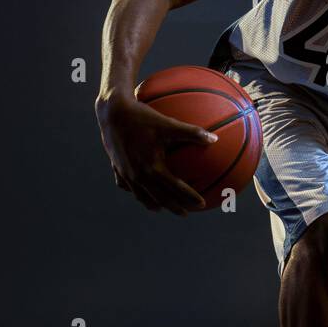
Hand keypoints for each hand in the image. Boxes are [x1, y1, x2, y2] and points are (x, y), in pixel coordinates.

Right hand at [95, 93, 216, 214]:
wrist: (112, 113)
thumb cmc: (142, 117)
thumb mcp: (169, 123)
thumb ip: (192, 132)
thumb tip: (214, 139)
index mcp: (153, 167)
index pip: (176, 188)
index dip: (190, 198)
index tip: (201, 204)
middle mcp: (138, 175)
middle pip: (159, 198)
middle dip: (174, 207)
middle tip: (186, 213)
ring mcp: (126, 174)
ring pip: (141, 196)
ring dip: (154, 203)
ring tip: (163, 208)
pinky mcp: (117, 169)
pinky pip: (127, 187)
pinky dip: (137, 192)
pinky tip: (142, 191)